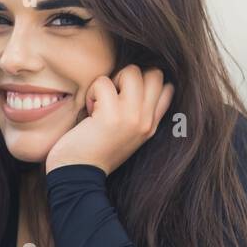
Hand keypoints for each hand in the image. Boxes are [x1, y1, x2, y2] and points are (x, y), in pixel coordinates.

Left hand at [45, 65, 172, 174]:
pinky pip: (103, 82)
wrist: (79, 175)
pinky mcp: (112, 116)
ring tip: (100, 104)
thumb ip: (140, 113)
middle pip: (154, 73)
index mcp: (152, 125)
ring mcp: (133, 118)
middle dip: (129, 77)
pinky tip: (89, 111)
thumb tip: (145, 83)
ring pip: (132, 71)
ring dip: (110, 82)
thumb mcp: (127, 135)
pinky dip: (92, 92)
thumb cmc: (95, 151)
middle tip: (112, 97)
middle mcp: (147, 121)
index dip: (146, 83)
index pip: (167, 88)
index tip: (124, 97)